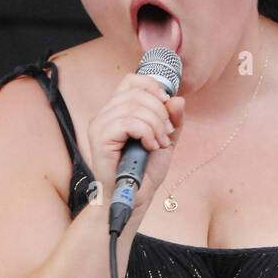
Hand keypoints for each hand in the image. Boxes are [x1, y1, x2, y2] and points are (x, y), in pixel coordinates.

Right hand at [86, 73, 185, 220]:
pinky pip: (127, 123)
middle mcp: (104, 115)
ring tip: (160, 143)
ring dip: (155, 125)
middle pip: (136, 93)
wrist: (135, 197)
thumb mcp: (166, 139)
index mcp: (117, 111)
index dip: (152, 86)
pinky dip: (146, 133)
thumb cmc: (145, 171)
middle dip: (160, 112)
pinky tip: (150, 146)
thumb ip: (173, 119)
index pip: (131, 81)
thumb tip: (177, 99)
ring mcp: (99, 126)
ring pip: (133, 107)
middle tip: (167, 133)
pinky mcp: (99, 140)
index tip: (167, 104)